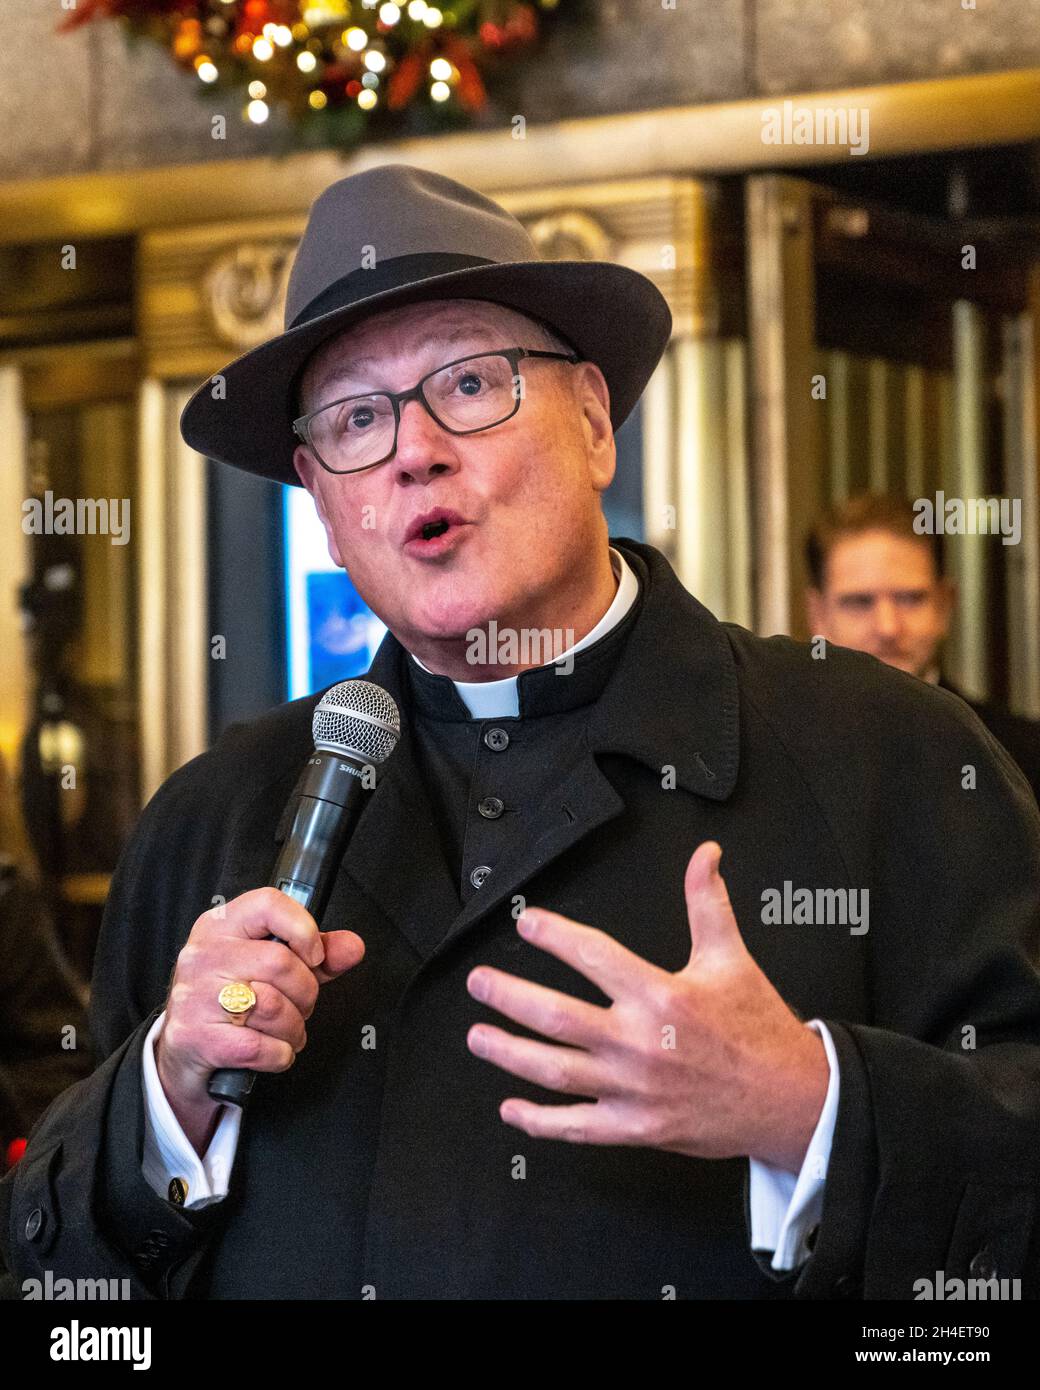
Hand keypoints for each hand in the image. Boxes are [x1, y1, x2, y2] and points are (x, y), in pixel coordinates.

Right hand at [156, 887, 363, 1152]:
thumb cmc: (232, 1003)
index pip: (268, 904)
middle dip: (305, 994)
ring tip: (286, 1031)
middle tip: (301, 1007)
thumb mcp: (272, 970)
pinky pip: (259, 1046)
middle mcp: (203, 954)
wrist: (185, 1053)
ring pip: (272, 1005)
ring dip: (293, 1029)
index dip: (303, 929)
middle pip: (279, 962)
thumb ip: (316, 955)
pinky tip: (272, 1052)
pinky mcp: (193, 1036)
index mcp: (221, 926)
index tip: (314, 955)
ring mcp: (194, 995)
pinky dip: (278, 1055)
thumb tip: (352, 947)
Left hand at [466, 842, 827, 1172]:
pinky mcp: (636, 1128)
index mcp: (661, 995)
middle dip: (510, 997)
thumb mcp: (731, 957)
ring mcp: (634, 1089)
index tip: (526, 923)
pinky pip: (577, 1127)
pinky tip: (512, 1108)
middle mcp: (640, 1042)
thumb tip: (704, 855)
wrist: (790, 1098)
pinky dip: (539, 1120)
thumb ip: (707, 902)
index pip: (594, 955)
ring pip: (556, 1070)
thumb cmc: (758, 1028)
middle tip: (479, 983)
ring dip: (510, 1053)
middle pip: (557, 1017)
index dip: (554, 936)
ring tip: (478, 1036)